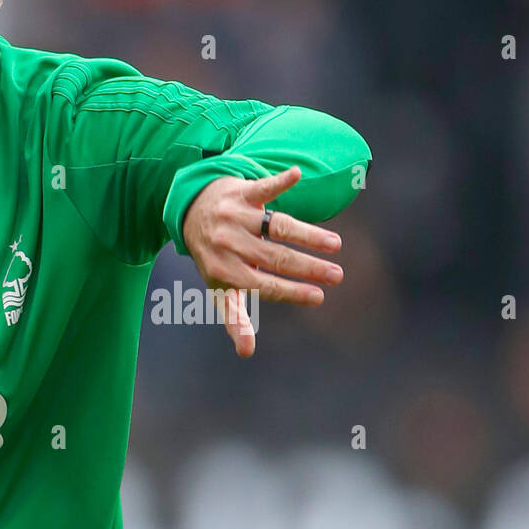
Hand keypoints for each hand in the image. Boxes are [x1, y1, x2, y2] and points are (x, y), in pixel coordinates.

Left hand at [181, 166, 342, 358]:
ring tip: (334, 245)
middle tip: (337, 275)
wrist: (190, 211)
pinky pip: (261, 187)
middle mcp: (229, 242)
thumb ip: (234, 318)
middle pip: (275, 256)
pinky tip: (296, 175)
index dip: (292, 291)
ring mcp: (234, 216)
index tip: (318, 296)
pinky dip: (278, 181)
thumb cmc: (214, 256)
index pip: (265, 283)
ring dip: (307, 234)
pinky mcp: (240, 192)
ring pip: (276, 226)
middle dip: (308, 267)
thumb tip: (246, 352)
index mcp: (226, 270)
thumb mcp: (219, 288)